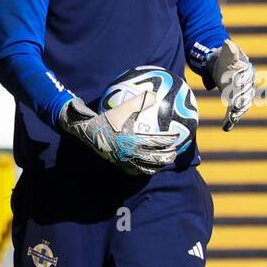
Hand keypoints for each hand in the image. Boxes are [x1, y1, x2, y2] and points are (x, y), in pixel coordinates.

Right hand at [58, 94, 176, 175]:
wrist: (90, 133)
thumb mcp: (123, 108)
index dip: (170, 139)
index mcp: (135, 139)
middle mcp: (133, 153)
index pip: (158, 141)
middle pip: (156, 158)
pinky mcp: (121, 166)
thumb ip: (140, 102)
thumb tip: (155, 95)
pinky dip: (146, 170)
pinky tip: (149, 166)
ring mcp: (127, 162)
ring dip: (158, 165)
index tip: (177, 136)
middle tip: (175, 151)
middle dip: (168, 155)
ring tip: (165, 161)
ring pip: (148, 167)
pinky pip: (137, 171)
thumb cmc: (107, 119)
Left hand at [211, 38, 253, 131]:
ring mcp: (242, 95)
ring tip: (231, 119)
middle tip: (235, 108)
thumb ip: (230, 50)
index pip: (246, 81)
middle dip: (241, 102)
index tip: (240, 89)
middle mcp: (247, 86)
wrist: (225, 66)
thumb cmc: (228, 59)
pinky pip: (234, 112)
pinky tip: (225, 128)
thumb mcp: (228, 53)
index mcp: (246, 74)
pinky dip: (230, 120)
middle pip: (245, 95)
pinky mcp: (235, 102)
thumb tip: (228, 43)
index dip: (243, 86)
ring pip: (242, 105)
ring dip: (237, 113)